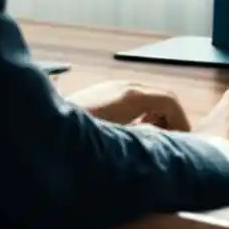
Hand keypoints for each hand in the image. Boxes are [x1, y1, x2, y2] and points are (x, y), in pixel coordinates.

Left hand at [65, 80, 189, 130]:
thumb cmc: (80, 139)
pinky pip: (131, 97)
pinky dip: (141, 112)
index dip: (182, 120)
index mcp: (132, 95)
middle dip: (171, 118)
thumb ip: (145, 138)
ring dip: (156, 115)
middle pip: (160, 95)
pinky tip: (131, 130)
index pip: (170, 100)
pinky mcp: (100, 92)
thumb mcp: (120, 141)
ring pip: (146, 95)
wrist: (43, 128)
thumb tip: (162, 141)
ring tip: (152, 137)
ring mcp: (111, 86)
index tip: (186, 139)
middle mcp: (124, 86)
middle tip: (172, 140)